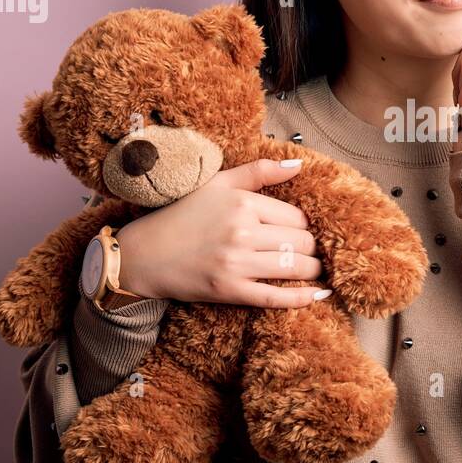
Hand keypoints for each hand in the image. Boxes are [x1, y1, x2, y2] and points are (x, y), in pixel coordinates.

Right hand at [113, 158, 329, 307]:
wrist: (144, 254)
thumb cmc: (181, 215)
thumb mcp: (217, 183)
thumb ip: (259, 171)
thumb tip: (299, 164)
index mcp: (242, 203)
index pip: (296, 216)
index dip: (304, 225)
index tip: (301, 231)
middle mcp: (242, 232)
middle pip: (301, 242)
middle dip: (312, 248)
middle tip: (312, 252)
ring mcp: (236, 263)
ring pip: (295, 268)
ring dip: (313, 271)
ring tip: (316, 270)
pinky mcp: (229, 291)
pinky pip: (275, 297)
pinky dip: (301, 298)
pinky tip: (317, 295)